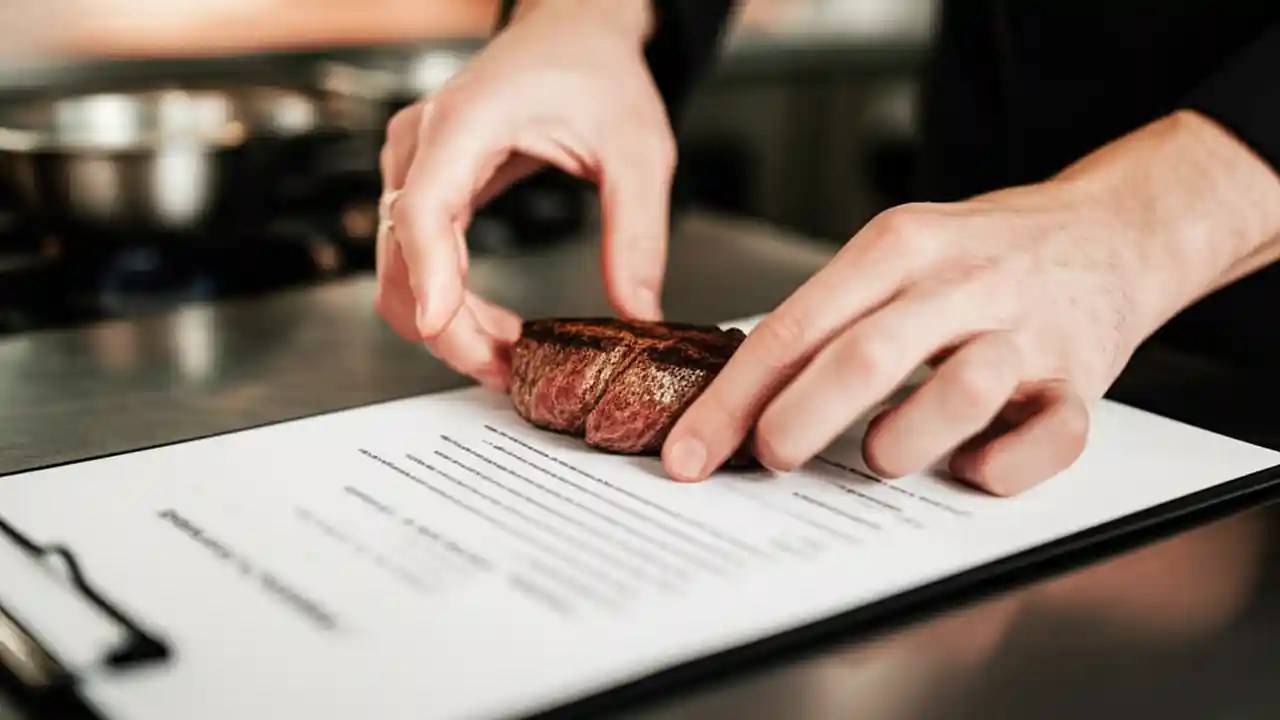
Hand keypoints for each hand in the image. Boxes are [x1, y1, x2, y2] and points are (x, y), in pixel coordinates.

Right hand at [377, 0, 674, 389]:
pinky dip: (448, 305)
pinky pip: (413, 261)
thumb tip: (638, 314)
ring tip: (514, 357)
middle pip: (400, 260)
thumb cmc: (596, 72)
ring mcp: (411, 165)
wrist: (570, 32)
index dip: (431, 277)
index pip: (424, 209)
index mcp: (467, 122)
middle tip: (515, 373)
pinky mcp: (419, 185)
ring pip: (398, 272)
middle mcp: (422, 145)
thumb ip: (638, 233)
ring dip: (448, 325)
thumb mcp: (639, 150)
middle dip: (450, 328)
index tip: (445, 329)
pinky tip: (497, 327)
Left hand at [663, 110, 1279, 494]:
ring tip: (877, 454)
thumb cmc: (982, 253)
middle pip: (863, 358)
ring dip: (900, 441)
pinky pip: (1047, 440)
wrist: (1111, 230)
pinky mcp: (1083, 379)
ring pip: (958, 392)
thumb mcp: (898, 253)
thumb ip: (829, 315)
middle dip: (796, 423)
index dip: (734, 399)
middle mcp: (962, 282)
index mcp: (899, 246)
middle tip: (769, 460)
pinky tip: (968, 465)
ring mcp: (1027, 330)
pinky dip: (999, 468)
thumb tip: (740, 397)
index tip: (691, 451)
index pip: (795, 328)